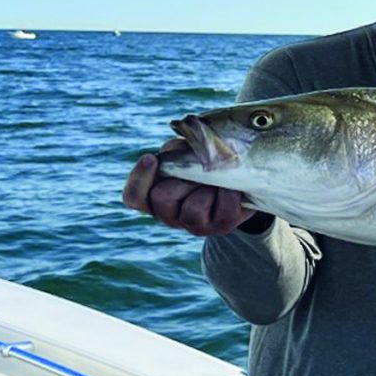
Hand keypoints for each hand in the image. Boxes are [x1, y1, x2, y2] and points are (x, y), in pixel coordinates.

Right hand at [122, 139, 259, 236]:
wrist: (241, 179)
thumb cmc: (205, 164)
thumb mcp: (185, 152)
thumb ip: (175, 150)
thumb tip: (181, 149)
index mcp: (154, 199)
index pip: (134, 197)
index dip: (138, 179)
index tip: (150, 158)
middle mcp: (170, 216)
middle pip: (162, 198)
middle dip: (181, 177)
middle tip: (197, 170)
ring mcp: (195, 226)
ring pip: (192, 208)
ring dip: (206, 187)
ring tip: (215, 181)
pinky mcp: (221, 227)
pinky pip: (223, 206)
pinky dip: (229, 192)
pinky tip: (231, 188)